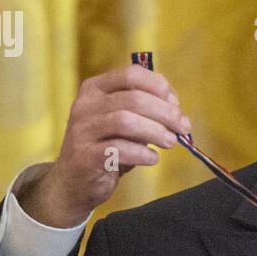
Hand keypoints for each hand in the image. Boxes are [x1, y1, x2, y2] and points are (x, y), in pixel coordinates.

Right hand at [20, 64, 191, 226]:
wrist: (74, 181)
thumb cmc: (106, 147)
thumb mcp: (124, 122)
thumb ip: (146, 110)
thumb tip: (175, 108)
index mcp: (95, 89)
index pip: (131, 74)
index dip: (159, 87)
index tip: (176, 104)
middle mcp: (85, 105)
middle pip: (133, 98)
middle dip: (165, 112)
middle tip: (182, 127)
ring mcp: (82, 130)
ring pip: (125, 121)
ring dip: (155, 131)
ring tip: (170, 142)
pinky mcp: (85, 156)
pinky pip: (119, 149)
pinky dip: (142, 153)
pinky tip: (152, 158)